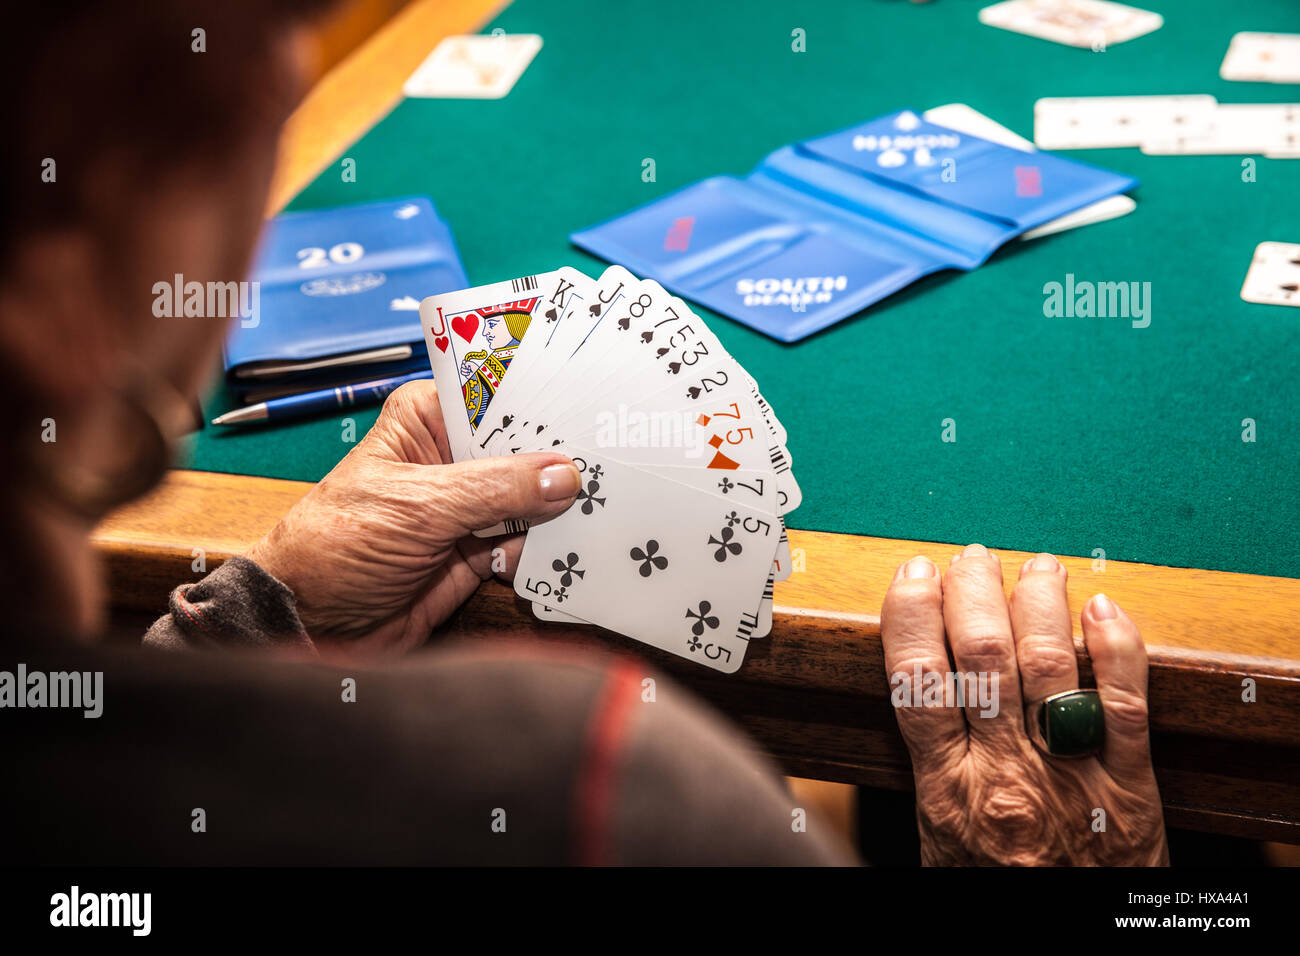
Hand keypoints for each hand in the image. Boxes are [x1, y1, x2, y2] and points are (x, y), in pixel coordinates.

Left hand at [245, 380, 579, 660]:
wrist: (314, 628)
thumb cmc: (336, 546)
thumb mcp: (419, 506)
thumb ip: (494, 488)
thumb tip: (562, 476)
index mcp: (426, 421)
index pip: (495, 394)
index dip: (541, 398)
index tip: (591, 403)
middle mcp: (452, 459)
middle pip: (524, 448)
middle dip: (562, 457)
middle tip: (615, 458)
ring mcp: (468, 508)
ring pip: (533, 498)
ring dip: (564, 506)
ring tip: (611, 502)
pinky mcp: (480, 553)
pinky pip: (530, 544)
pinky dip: (554, 547)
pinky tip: (585, 543)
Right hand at [880, 544, 1167, 864]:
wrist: (1065, 949)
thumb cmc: (996, 892)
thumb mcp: (936, 839)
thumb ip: (929, 768)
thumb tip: (912, 690)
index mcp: (948, 791)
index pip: (919, 680)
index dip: (913, 614)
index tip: (913, 574)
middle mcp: (1006, 776)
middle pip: (982, 659)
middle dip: (972, 592)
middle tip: (970, 557)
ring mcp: (1071, 775)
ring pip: (1050, 666)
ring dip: (1040, 602)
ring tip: (1034, 567)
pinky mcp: (1131, 784)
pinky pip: (1124, 703)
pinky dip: (1117, 647)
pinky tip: (1102, 609)